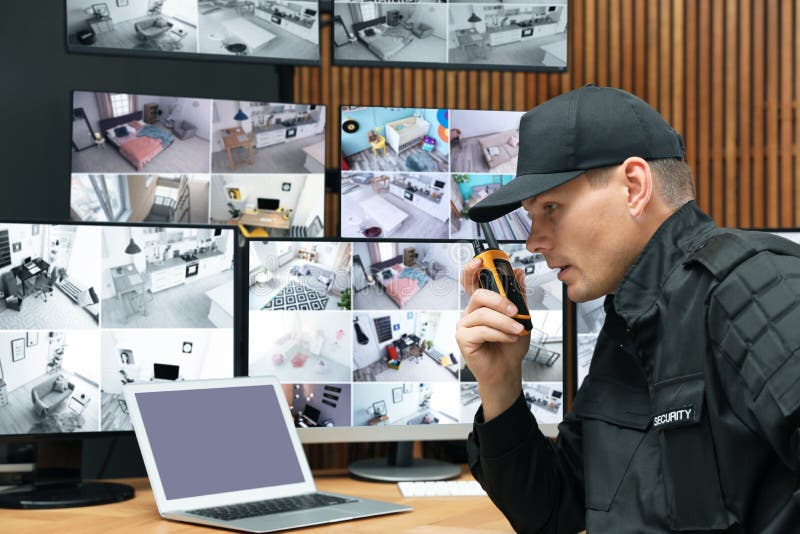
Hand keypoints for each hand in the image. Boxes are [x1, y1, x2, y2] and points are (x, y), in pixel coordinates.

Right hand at [457, 258, 529, 420]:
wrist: (508, 370)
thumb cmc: (510, 346)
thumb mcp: (520, 317)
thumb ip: (518, 295)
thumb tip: (518, 273)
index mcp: (481, 305)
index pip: (472, 282)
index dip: (472, 269)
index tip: (481, 261)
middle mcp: (470, 312)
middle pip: (478, 295)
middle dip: (499, 300)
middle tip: (515, 310)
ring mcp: (464, 325)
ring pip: (483, 314)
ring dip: (504, 322)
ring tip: (516, 330)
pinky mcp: (463, 339)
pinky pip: (481, 330)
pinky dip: (498, 334)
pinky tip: (507, 339)